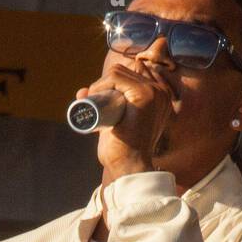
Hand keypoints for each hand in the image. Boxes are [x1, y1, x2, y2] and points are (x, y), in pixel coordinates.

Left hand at [75, 57, 174, 183]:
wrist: (130, 169)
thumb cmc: (123, 152)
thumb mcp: (116, 124)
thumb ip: (105, 109)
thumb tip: (81, 92)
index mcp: (158, 98)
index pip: (130, 75)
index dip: (110, 84)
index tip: (96, 100)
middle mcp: (160, 92)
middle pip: (122, 72)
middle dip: (102, 85)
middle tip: (91, 104)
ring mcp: (154, 92)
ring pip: (116, 73)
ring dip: (99, 86)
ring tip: (94, 106)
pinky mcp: (144, 95)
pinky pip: (115, 77)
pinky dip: (100, 85)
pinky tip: (94, 98)